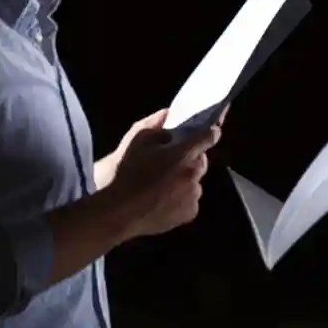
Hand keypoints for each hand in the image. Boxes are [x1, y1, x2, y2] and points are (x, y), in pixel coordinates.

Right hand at [100, 108, 220, 240]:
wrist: (119, 211)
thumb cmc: (126, 173)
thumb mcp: (136, 141)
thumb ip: (155, 124)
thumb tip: (168, 114)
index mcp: (183, 153)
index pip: (209, 136)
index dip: (209, 132)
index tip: (209, 131)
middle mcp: (193, 173)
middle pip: (200, 161)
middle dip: (189, 159)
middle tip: (170, 163)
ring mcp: (193, 194)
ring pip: (195, 182)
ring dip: (185, 180)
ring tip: (163, 185)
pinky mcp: (191, 212)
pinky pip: (190, 200)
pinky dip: (182, 199)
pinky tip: (163, 200)